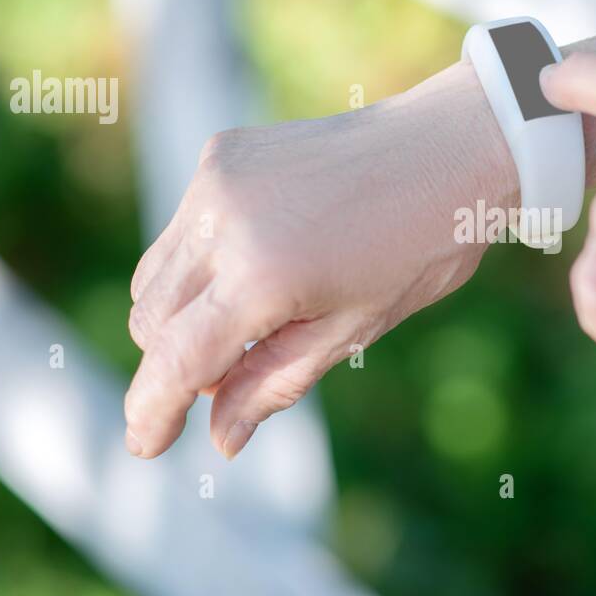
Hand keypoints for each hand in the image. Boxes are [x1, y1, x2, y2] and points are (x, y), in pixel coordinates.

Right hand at [125, 62, 516, 459]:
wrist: (449, 148)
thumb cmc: (420, 246)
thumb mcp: (354, 330)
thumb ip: (276, 382)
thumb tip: (221, 440)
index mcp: (263, 276)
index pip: (177, 361)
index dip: (153, 411)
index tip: (146, 447)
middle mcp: (224, 222)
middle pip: (152, 322)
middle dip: (177, 362)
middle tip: (235, 375)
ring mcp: (216, 181)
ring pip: (155, 277)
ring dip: (183, 314)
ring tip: (257, 314)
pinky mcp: (219, 153)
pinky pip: (181, 228)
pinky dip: (201, 261)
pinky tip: (264, 256)